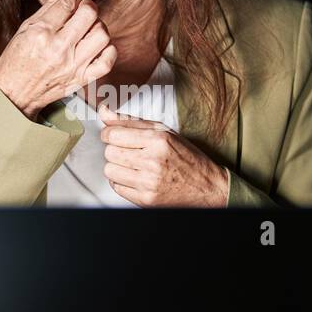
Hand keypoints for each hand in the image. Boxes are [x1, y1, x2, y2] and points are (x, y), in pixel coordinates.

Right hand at [0, 0, 116, 119]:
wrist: (14, 94)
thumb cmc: (17, 59)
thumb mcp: (27, 27)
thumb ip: (50, 5)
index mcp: (42, 32)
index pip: (69, 2)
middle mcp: (59, 49)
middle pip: (89, 15)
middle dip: (89, 6)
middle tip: (84, 9)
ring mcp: (72, 65)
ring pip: (102, 35)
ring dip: (98, 27)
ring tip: (88, 29)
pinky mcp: (81, 79)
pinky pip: (107, 61)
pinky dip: (108, 50)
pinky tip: (97, 46)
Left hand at [98, 104, 229, 206]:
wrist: (207, 187)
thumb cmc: (187, 158)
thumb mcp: (163, 132)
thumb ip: (131, 122)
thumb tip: (104, 112)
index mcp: (158, 140)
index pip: (113, 134)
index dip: (109, 134)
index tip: (114, 136)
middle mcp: (153, 161)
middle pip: (109, 152)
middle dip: (115, 150)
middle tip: (129, 151)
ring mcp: (149, 182)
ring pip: (110, 170)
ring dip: (117, 167)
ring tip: (132, 165)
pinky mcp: (146, 199)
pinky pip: (117, 187)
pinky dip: (122, 182)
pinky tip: (136, 178)